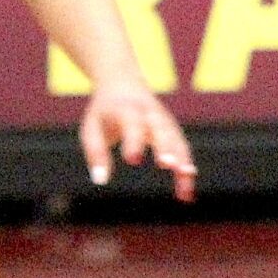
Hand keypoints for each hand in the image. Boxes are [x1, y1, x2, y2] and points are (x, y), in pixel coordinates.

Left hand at [79, 77, 196, 201]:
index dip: (134, 141)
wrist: (122, 83)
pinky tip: (185, 194)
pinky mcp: (173, 132)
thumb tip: (100, 180)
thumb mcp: (91, 128)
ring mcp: (165, 122)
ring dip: (183, 164)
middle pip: (162, 130)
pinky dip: (185, 171)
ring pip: (178, 143)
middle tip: (169, 166)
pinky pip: (183, 152)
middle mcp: (150, 113)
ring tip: (185, 188)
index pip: (132, 124)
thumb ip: (95, 153)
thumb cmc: (103, 112)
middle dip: (166, 148)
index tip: (132, 160)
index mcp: (127, 109)